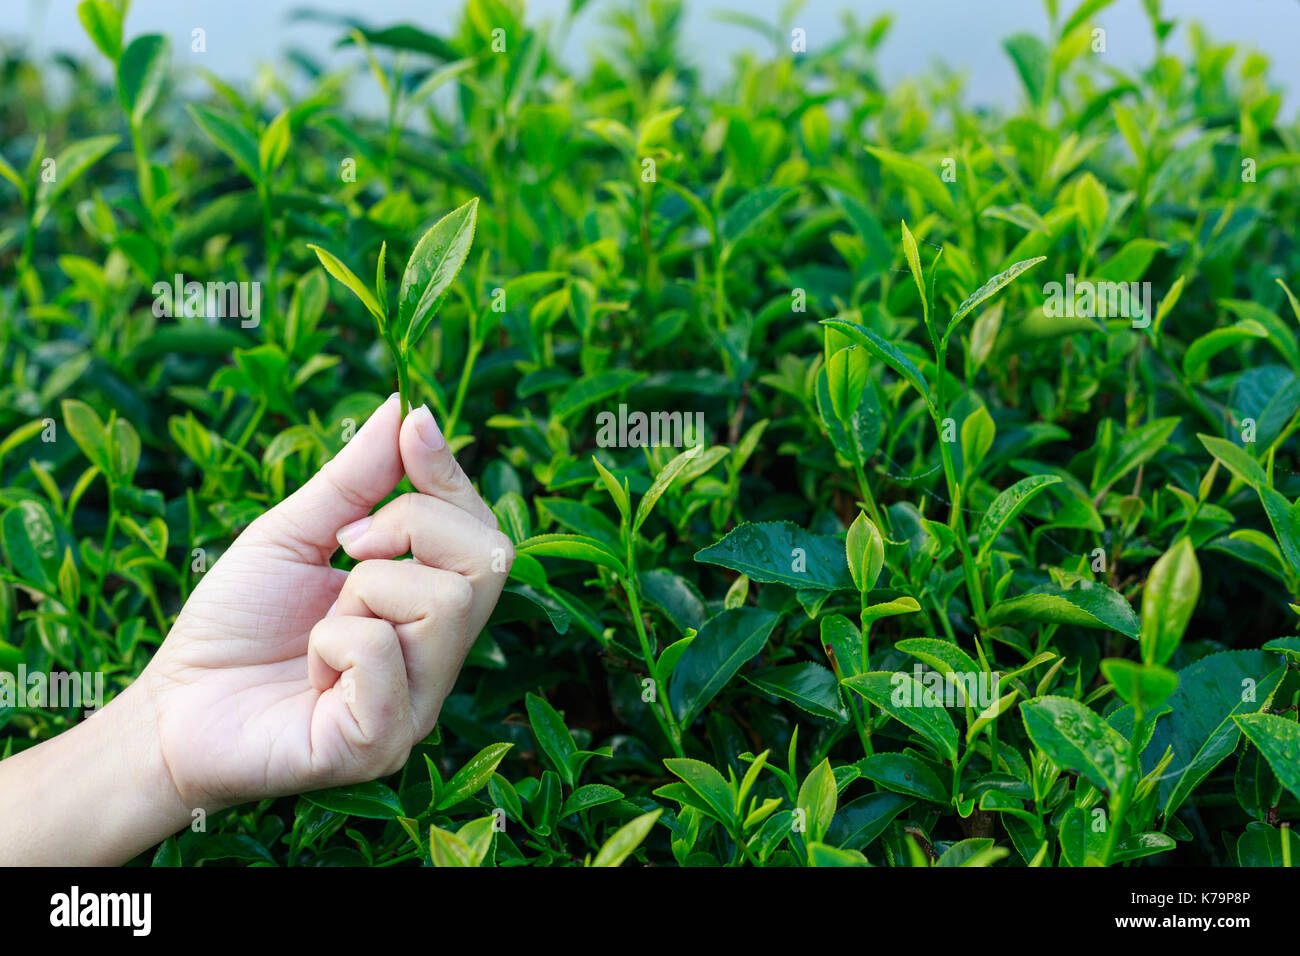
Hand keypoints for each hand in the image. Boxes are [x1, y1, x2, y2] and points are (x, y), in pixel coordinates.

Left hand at [138, 394, 512, 815]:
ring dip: (364, 590)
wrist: (168, 710)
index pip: (483, 534)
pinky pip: (382, 654)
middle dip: (413, 524)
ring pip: (444, 603)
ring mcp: (418, 706)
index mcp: (427, 609)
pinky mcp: (380, 743)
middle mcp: (438, 659)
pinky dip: (333, 643)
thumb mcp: (293, 534)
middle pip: (488, 560)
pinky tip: (310, 672)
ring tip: (320, 626)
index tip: (412, 427)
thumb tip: (405, 407)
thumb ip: (355, 480)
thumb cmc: (233, 624)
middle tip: (346, 545)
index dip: (452, 476)